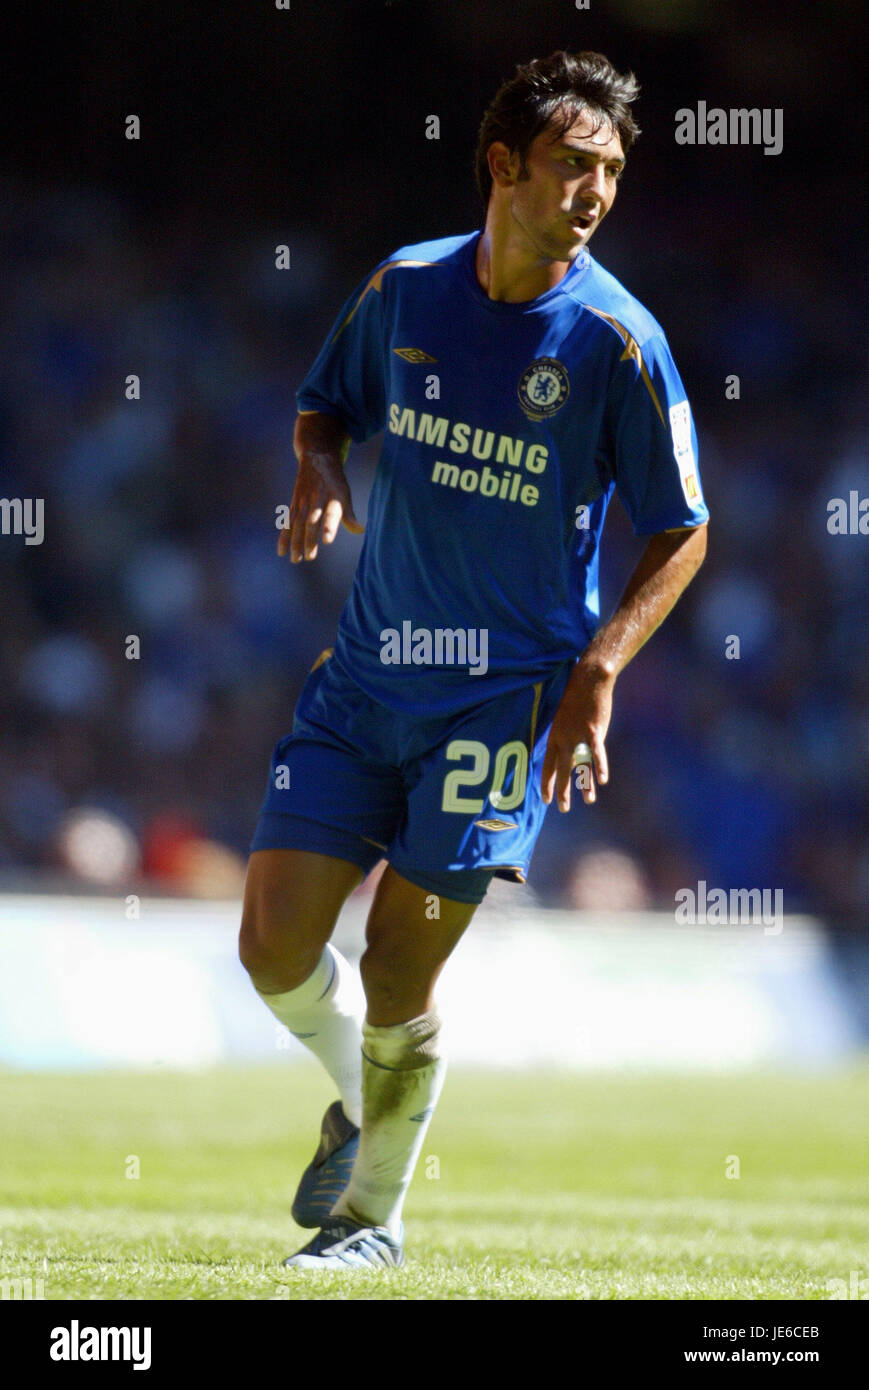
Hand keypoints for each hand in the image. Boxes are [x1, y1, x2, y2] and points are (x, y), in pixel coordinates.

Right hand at [278, 453, 363, 562]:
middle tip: (310, 557)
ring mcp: (303, 502)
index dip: (329, 526)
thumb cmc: (334, 481)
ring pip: (298, 524)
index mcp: (332, 497)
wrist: (316, 457)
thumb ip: (349, 515)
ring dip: (295, 542)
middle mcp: (316, 499)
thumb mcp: (344, 494)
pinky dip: (284, 536)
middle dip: (310, 539)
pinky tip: (281, 551)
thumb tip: (360, 531)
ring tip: (295, 559)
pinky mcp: (294, 504)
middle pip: (312, 522)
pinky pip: (288, 522)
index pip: (331, 513)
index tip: (327, 540)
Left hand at [541, 661, 613, 810]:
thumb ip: (564, 736)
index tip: (545, 799)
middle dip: (562, 791)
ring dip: (585, 784)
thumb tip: (564, 751)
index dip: (546, 783)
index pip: (547, 766)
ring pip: (581, 765)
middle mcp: (564, 739)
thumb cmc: (575, 698)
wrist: (588, 681)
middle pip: (562, 770)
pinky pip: (596, 753)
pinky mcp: (594, 731)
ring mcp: (579, 736)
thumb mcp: (563, 718)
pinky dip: (600, 766)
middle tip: (562, 809)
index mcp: (554, 737)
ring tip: (588, 801)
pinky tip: (603, 780)